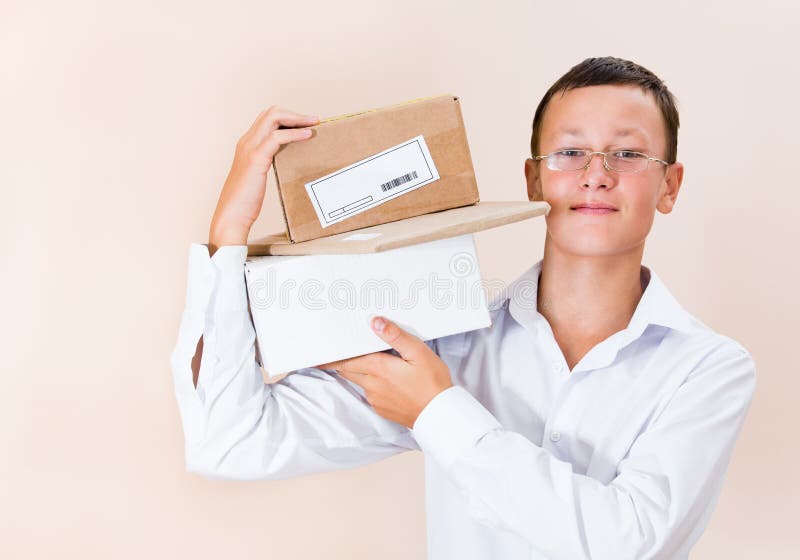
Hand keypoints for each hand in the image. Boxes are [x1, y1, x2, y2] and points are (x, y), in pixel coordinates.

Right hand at [209, 106, 318, 253]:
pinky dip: (294, 133)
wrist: (232, 215)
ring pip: (273, 117)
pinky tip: (307, 135)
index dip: (287, 117)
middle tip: (313, 120)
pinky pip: (277, 137)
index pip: (266, 119)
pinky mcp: (256, 158)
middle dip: (294, 114)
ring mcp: (250, 148)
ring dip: (297, 119)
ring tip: (313, 123)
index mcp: (246, 144)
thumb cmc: (245, 201)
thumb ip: (266, 163)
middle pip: (271, 112)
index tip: (305, 123)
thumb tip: (286, 161)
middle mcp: (246, 141)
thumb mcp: (256, 176)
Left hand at [316, 316, 453, 428]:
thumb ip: (396, 336)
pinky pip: (369, 393)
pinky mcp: (382, 408)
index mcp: (378, 368)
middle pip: (347, 370)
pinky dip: (371, 384)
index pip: (345, 360)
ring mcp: (376, 399)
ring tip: (368, 361)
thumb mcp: (419, 353)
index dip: (330, 357)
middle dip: (341, 361)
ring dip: (358, 371)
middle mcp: (372, 385)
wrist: (440, 415)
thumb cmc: (433, 383)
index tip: (317, 354)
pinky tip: (386, 380)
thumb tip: (375, 322)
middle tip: (334, 352)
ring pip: (358, 381)